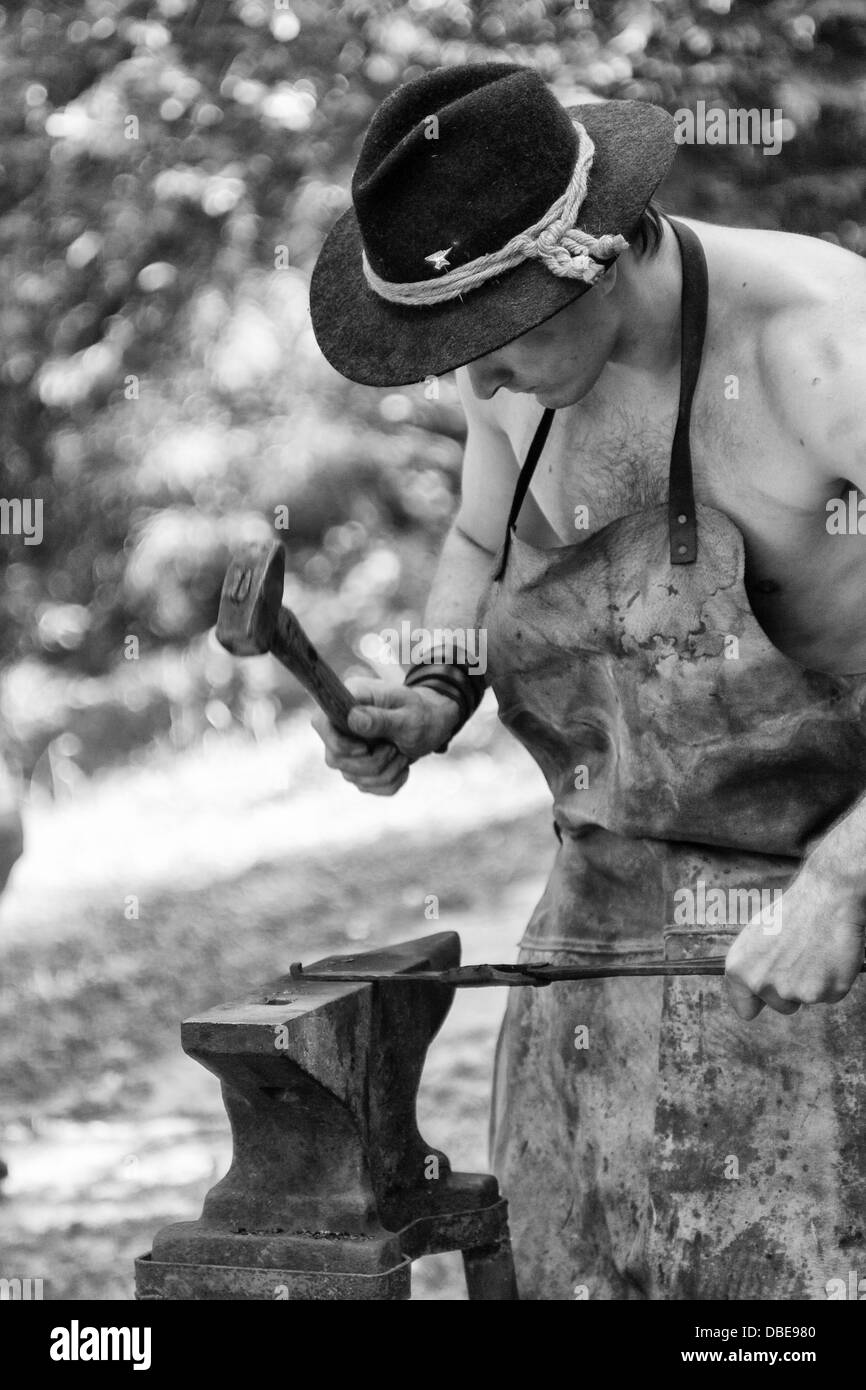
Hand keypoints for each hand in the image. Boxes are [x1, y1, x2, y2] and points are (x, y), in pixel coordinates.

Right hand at [311, 676, 461, 795]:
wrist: (434, 725)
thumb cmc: (423, 714)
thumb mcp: (409, 716)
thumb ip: (381, 719)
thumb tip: (352, 719)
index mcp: (350, 700)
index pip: (320, 723)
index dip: (338, 743)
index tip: (366, 748)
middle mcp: (342, 724)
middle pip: (335, 759)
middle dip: (372, 763)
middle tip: (394, 749)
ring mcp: (348, 748)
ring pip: (351, 777)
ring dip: (385, 772)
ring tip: (401, 753)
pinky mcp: (358, 767)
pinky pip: (367, 787)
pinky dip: (390, 782)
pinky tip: (401, 766)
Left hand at [725, 870, 865, 1019]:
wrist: (825, 897)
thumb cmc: (792, 912)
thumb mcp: (755, 938)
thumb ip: (752, 967)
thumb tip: (752, 987)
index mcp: (740, 970)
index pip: (743, 1008)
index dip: (756, 1003)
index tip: (763, 1001)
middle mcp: (763, 984)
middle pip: (781, 1006)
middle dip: (791, 989)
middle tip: (799, 957)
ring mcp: (795, 990)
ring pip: (807, 1000)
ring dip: (813, 983)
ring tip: (814, 951)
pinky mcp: (826, 992)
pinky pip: (830, 995)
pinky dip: (833, 980)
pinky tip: (829, 955)